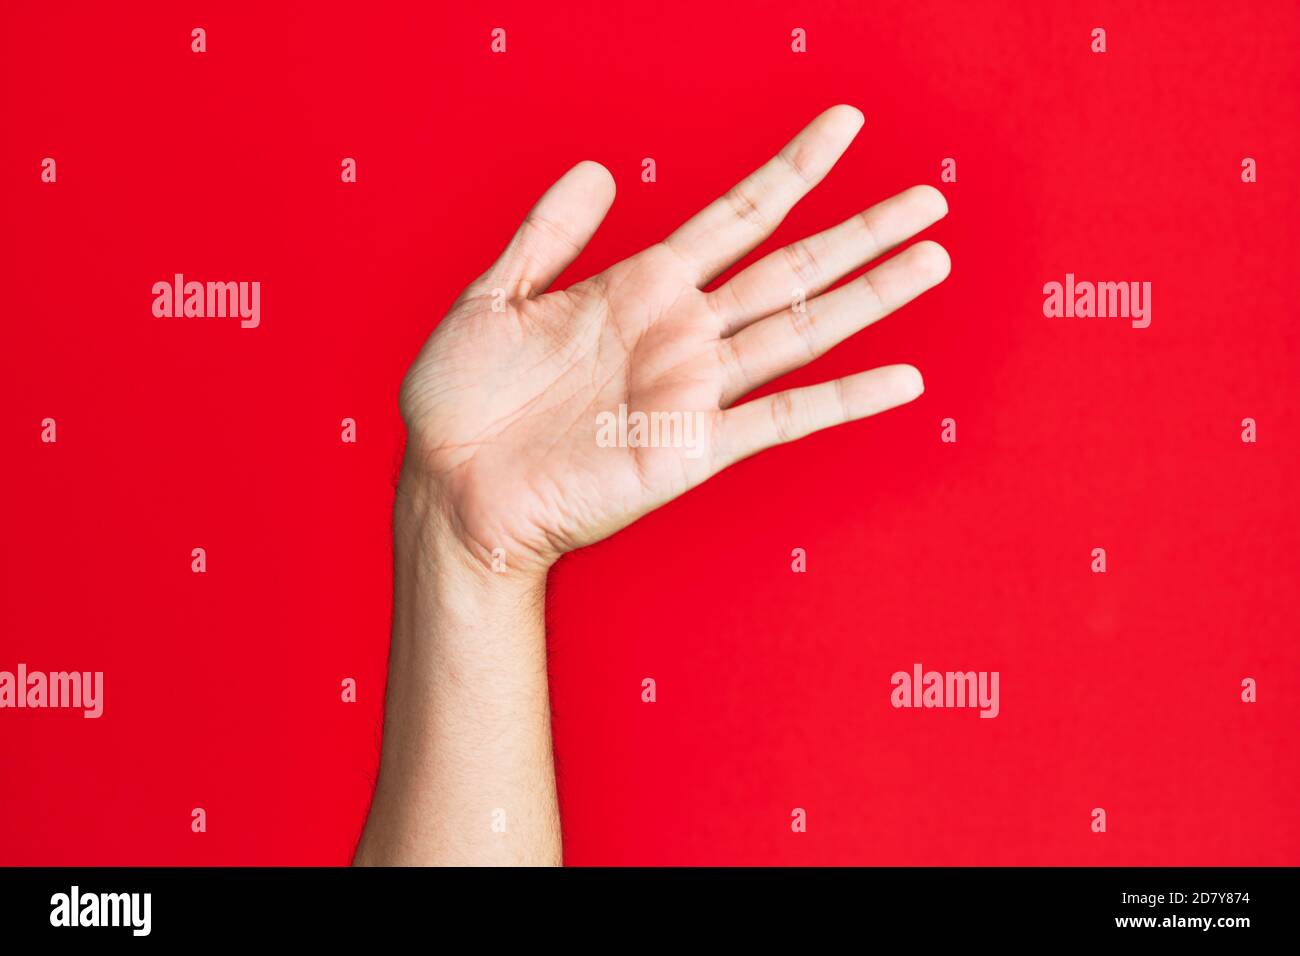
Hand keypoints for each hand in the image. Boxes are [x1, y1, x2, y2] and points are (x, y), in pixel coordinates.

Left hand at [398, 105, 949, 573]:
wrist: (448, 489)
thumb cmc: (461, 402)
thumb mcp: (494, 295)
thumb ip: (549, 234)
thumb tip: (596, 168)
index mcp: (639, 288)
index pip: (737, 215)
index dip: (793, 170)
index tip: (844, 124)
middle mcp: (680, 334)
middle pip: (790, 268)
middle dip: (862, 231)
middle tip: (931, 198)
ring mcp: (692, 391)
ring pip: (801, 329)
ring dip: (870, 296)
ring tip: (934, 259)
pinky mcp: (691, 450)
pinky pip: (782, 419)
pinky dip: (844, 398)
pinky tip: (902, 379)